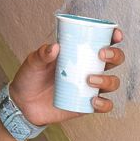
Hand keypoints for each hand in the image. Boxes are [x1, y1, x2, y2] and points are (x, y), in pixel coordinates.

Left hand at [7, 30, 124, 125]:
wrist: (23, 104)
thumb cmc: (30, 78)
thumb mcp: (33, 62)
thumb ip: (42, 54)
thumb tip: (55, 47)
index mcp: (79, 53)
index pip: (102, 42)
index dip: (114, 37)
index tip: (115, 35)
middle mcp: (89, 69)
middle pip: (115, 60)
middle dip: (115, 56)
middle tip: (101, 55)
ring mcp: (90, 88)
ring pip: (113, 82)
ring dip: (107, 80)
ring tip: (89, 80)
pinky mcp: (87, 105)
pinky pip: (105, 105)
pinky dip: (104, 104)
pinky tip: (93, 101)